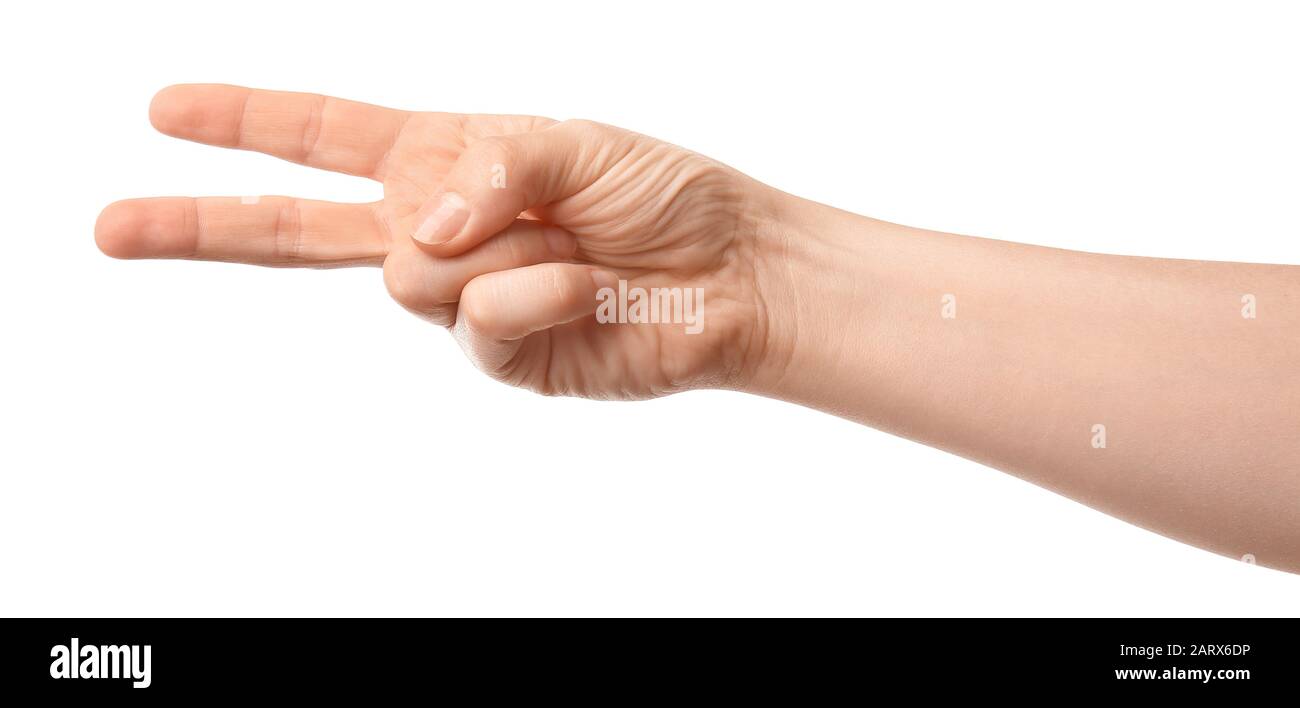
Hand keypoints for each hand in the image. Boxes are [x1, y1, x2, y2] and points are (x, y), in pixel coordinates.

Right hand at [96, 84, 781, 397]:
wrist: (730, 275)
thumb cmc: (662, 194)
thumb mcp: (574, 141)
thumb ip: (487, 166)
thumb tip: (412, 233)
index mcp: (443, 161)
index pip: (323, 139)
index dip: (246, 123)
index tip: (164, 110)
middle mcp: (436, 231)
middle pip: (295, 230)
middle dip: (200, 222)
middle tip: (106, 226)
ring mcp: (461, 299)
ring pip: (410, 276)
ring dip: (494, 247)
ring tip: (566, 243)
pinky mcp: (498, 354)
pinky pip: (476, 318)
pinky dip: (535, 292)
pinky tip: (580, 286)